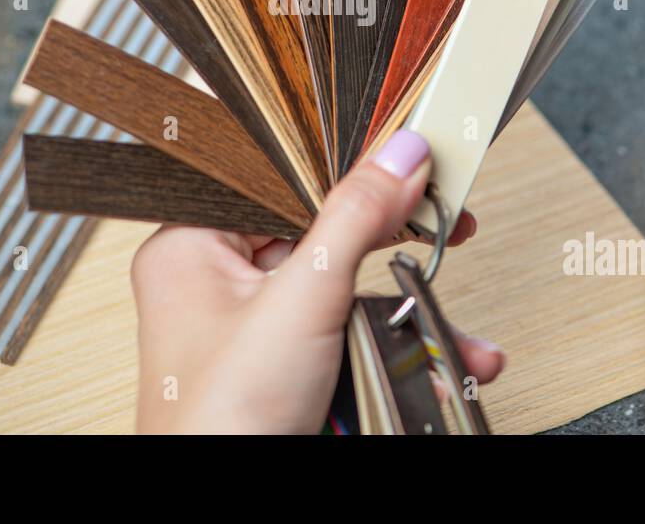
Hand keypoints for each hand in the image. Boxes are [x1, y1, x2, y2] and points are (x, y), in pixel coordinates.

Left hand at [131, 129, 504, 433]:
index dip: (347, 167)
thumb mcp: (299, 302)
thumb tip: (398, 156)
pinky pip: (345, 335)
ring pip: (342, 290)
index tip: (406, 160)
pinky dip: (393, 349)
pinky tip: (438, 364)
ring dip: (406, 314)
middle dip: (393, 251)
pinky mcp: (284, 368)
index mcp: (190, 244)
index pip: (280, 177)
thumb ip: (355, 221)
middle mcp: (217, 280)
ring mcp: (253, 329)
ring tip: (453, 337)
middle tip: (443, 227)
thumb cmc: (218, 425)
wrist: (222, 518)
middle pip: (320, 233)